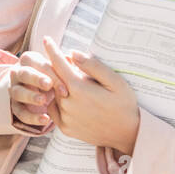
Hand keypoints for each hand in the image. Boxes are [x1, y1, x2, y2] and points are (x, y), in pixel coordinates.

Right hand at [0, 47, 69, 133]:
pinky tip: (45, 119)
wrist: (45, 93)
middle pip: (25, 74)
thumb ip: (64, 66)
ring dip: (30, 96)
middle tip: (49, 86)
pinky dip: (32, 117)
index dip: (52, 75)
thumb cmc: (55, 77)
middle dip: (37, 79)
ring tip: (43, 102)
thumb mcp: (60, 71)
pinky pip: (20, 112)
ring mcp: (14, 89)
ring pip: (18, 92)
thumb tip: (70, 59)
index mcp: (29, 59)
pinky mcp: (14, 106)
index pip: (39, 64)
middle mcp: (18, 72)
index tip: (64, 89)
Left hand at [42, 35, 139, 153]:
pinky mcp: (65, 128)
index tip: (46, 38)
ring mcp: (65, 118)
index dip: (52, 50)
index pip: (59, 64)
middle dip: (52, 65)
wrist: (127, 135)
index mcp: (79, 89)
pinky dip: (56, 99)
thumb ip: (93, 66)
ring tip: (70, 78)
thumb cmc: (124, 104)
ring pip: (53, 93)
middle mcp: (68, 104)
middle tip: (59, 57)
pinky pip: (53, 109)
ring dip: (57, 83)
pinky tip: (67, 95)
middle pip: (52, 78)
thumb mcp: (115, 81)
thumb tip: (72, 53)